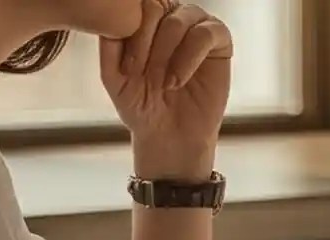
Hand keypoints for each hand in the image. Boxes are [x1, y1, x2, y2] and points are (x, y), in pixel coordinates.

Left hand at [100, 0, 232, 178]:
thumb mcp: (113, 74)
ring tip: (163, 83)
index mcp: (145, 17)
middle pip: (156, 6)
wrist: (169, 135)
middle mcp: (171, 14)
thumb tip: (113, 15)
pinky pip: (206, 34)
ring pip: (180, 20)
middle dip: (146, 43)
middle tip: (144, 75)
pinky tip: (178, 80)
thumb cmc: (140, 104)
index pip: (135, 5)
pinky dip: (189, 57)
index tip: (127, 69)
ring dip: (166, 53)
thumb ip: (109, 42)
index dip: (130, 33)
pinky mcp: (220, 41)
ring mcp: (197, 25)